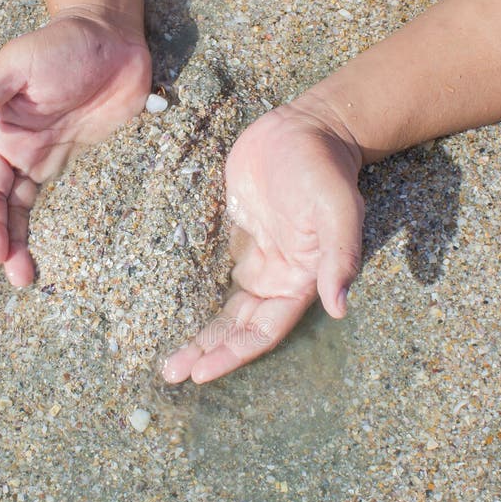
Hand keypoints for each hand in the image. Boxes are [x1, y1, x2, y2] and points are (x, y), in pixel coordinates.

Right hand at [0, 8, 150, 285]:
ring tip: (28, 275)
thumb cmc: (61, 44)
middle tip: (17, 279)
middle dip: (6, 244)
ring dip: (26, 242)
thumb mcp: (16, 63)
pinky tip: (59, 244)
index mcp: (3, 136)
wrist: (111, 36)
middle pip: (6, 209)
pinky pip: (63, 196)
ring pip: (30, 209)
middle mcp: (23, 152)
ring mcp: (52, 156)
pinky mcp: (80, 156)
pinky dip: (57, 221)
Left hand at [162, 100, 364, 383]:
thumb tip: (340, 308)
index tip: (200, 372)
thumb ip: (340, 256)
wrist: (304, 128)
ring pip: (218, 308)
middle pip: (235, 328)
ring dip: (194, 333)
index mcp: (296, 281)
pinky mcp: (228, 238)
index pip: (262, 332)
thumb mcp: (338, 210)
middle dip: (206, 352)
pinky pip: (204, 274)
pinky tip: (159, 309)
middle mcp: (272, 278)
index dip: (233, 354)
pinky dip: (185, 294)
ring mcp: (249, 259)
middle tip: (170, 373)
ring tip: (164, 356)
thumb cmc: (324, 169)